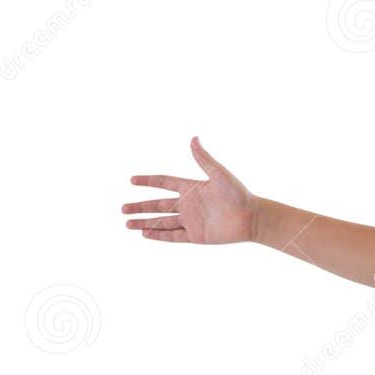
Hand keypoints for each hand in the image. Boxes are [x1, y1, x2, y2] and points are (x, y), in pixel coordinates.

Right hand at [122, 136, 255, 244]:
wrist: (252, 218)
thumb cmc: (238, 194)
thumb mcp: (219, 174)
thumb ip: (203, 158)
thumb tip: (193, 138)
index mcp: (191, 187)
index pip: (164, 182)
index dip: (148, 181)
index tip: (132, 180)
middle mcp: (188, 204)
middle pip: (158, 205)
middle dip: (140, 207)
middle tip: (122, 208)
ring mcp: (191, 221)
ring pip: (162, 222)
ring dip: (145, 222)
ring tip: (127, 224)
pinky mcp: (196, 236)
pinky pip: (173, 236)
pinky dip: (159, 235)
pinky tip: (145, 234)